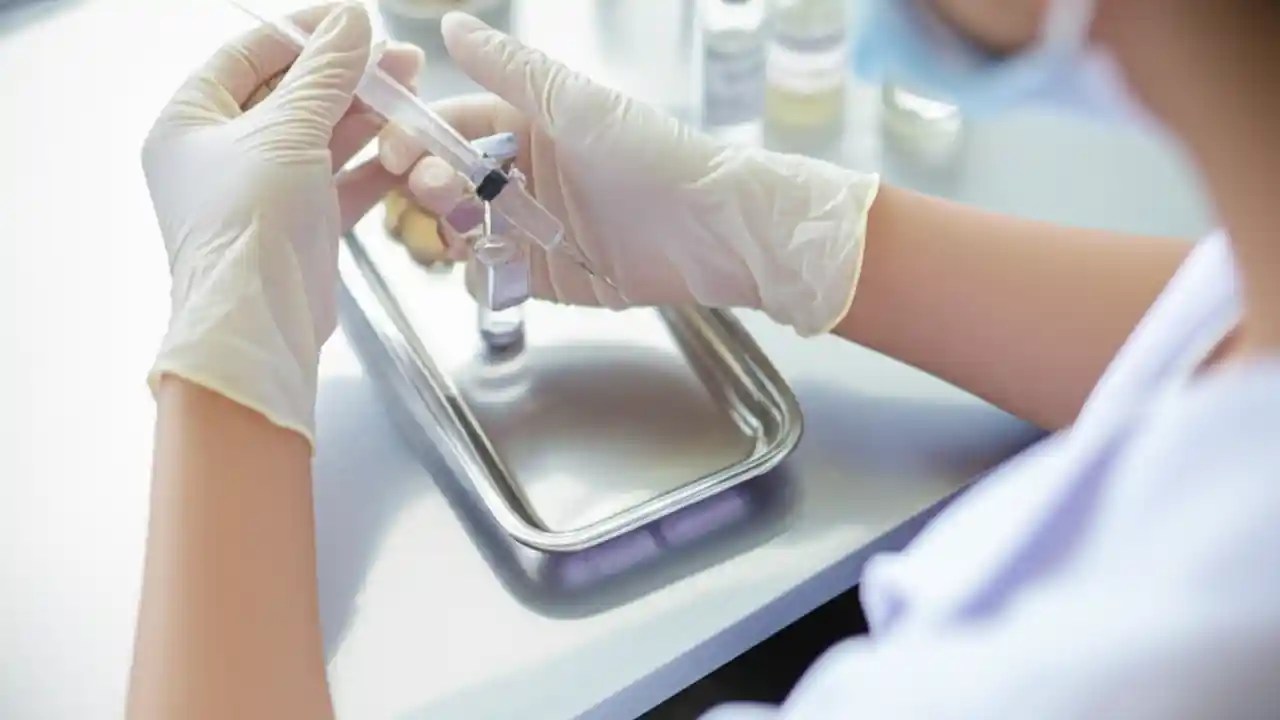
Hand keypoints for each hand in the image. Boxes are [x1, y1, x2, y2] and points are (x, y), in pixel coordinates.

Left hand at [143, 4, 421, 444]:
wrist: (259, 322)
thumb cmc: (253, 222)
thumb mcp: (289, 129)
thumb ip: (325, 72)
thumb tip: (352, 19)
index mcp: (189, 121)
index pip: (248, 55)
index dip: (303, 33)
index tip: (354, 21)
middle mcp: (219, 155)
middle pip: (290, 96)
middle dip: (348, 77)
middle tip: (401, 62)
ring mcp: (261, 193)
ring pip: (320, 139)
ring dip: (367, 117)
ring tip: (414, 95)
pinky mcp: (299, 227)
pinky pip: (338, 181)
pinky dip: (371, 164)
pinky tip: (408, 149)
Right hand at [381, 13, 879, 335]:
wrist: (712, 230)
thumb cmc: (652, 156)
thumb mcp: (574, 103)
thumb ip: (508, 69)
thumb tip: (452, 23)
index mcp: (529, 125)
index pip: (452, 125)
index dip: (416, 134)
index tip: (392, 147)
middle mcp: (526, 175)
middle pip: (448, 180)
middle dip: (424, 182)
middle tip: (430, 187)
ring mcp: (534, 228)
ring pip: (459, 230)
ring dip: (443, 227)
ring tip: (456, 225)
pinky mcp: (548, 276)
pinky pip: (491, 277)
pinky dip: (476, 274)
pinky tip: (480, 263)